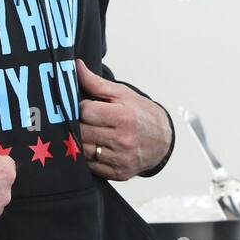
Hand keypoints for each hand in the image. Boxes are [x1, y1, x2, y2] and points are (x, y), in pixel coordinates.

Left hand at [76, 59, 171, 180]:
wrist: (163, 140)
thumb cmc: (141, 113)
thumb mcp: (122, 94)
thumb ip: (96, 83)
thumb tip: (76, 66)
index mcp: (124, 117)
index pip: (86, 112)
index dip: (83, 108)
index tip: (88, 107)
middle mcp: (122, 140)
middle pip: (82, 132)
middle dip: (80, 124)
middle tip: (87, 121)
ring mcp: (120, 159)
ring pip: (83, 150)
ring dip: (83, 141)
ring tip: (92, 133)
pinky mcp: (118, 173)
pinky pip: (91, 166)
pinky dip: (90, 156)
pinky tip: (97, 147)